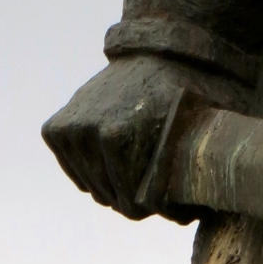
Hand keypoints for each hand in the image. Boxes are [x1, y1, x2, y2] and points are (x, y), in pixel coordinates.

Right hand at [42, 52, 247, 219]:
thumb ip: (200, 168)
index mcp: (120, 135)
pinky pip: (74, 169)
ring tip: (143, 166)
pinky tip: (117, 155)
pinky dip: (92, 169)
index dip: (163, 209)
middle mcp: (91, 131)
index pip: (137, 206)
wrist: (160, 47)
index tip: (180, 204)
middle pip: (115, 199)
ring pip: (94, 188)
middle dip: (140, 197)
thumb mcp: (205, 125)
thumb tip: (194, 216)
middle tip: (161, 184)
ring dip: (116, 185)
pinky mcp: (57, 127)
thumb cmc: (189, 89)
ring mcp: (72, 129)